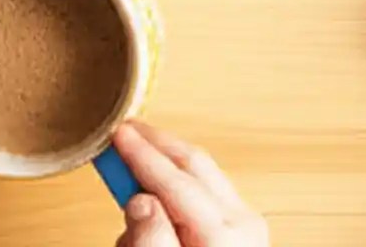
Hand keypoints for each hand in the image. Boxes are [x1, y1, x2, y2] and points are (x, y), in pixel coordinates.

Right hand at [112, 121, 268, 246]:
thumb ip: (151, 240)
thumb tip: (139, 198)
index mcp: (225, 235)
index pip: (176, 180)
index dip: (142, 154)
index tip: (117, 133)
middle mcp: (243, 222)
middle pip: (196, 165)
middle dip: (158, 144)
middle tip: (126, 129)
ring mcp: (248, 224)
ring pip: (202, 177)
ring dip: (165, 167)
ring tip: (130, 167)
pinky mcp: (243, 230)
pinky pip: (206, 196)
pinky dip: (178, 190)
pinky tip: (154, 199)